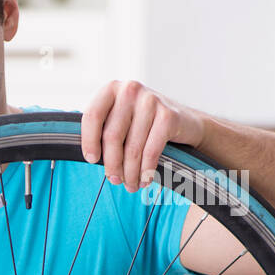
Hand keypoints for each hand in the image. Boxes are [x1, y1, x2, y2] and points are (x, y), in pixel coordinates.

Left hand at [80, 80, 207, 192]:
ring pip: (132, 147)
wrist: (185, 121)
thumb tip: (92, 159)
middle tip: (115, 180)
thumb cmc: (142, 124)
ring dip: (130, 172)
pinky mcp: (168, 116)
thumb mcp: (119, 119)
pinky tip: (145, 179)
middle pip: (112, 135)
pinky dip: (146, 170)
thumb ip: (102, 130)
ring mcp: (150, 101)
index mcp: (111, 89)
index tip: (91, 160)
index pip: (92, 115)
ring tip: (131, 185)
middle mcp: (130, 90)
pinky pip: (151, 150)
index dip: (89, 141)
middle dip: (112, 164)